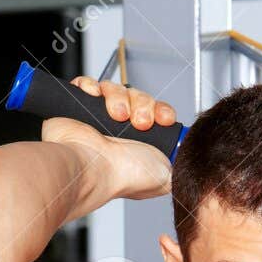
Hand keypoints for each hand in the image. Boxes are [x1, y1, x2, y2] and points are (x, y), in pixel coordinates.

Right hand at [41, 76, 175, 201]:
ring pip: (116, 89)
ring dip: (119, 97)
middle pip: (138, 98)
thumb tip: (182, 158)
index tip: (164, 119)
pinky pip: (88, 84)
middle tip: (140, 121)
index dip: (161, 111)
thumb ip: (177, 165)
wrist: (94, 168)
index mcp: (141, 145)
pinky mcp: (78, 109)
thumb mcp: (167, 177)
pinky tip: (96, 98)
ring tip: (117, 114)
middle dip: (143, 104)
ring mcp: (99, 120)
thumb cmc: (125, 175)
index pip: (156, 115)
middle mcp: (120, 133)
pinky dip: (92, 87)